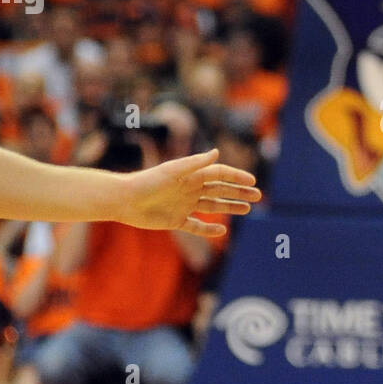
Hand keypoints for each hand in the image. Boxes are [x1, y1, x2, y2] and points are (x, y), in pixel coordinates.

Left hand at [116, 148, 259, 236]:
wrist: (124, 200)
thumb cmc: (147, 182)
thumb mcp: (173, 171)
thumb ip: (195, 163)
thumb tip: (216, 152)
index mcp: (191, 175)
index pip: (219, 174)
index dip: (236, 177)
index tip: (252, 182)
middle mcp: (190, 189)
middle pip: (220, 189)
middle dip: (239, 192)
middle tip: (258, 196)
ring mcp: (184, 205)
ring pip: (213, 206)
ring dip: (230, 206)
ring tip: (247, 209)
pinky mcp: (176, 221)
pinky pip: (197, 226)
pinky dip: (209, 229)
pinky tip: (222, 231)